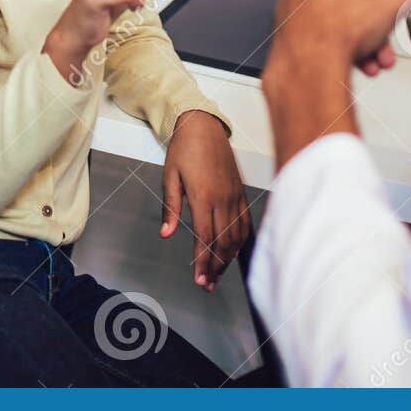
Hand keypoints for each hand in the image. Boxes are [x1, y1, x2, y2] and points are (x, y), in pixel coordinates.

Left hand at [161, 110, 247, 290]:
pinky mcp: (240, 192)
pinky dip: (240, 240)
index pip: (205, 236)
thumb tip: (165, 234)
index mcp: (203, 195)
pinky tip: (234, 252)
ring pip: (236, 234)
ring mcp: (234, 195)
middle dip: (215, 266)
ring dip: (228, 257)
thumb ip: (170, 207)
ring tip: (218, 274)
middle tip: (207, 284)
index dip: (202, 260)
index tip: (199, 279)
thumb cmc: (184, 148)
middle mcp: (222, 198)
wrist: (203, 126)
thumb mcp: (169, 176)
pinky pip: (244, 222)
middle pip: (222, 241)